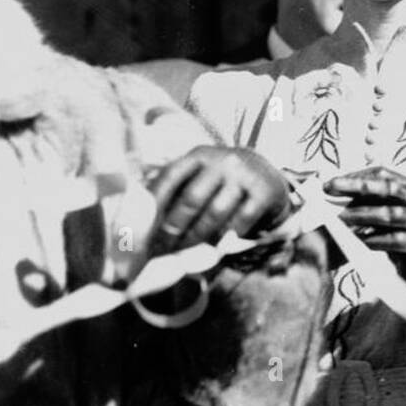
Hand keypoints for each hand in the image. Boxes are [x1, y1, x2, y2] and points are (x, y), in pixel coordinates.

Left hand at [148, 146, 290, 251]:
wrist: (266, 174)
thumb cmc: (221, 179)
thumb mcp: (200, 173)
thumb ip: (175, 187)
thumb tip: (140, 215)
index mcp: (199, 155)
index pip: (171, 175)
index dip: (154, 201)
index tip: (142, 224)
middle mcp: (222, 161)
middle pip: (192, 198)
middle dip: (173, 227)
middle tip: (161, 247)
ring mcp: (244, 176)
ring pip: (215, 213)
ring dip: (197, 236)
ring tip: (185, 249)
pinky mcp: (263, 192)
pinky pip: (240, 221)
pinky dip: (227, 235)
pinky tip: (217, 243)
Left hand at [324, 166, 405, 335]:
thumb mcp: (402, 211)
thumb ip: (382, 195)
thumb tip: (349, 179)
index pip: (386, 174)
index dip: (358, 175)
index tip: (334, 181)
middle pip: (388, 188)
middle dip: (355, 186)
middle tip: (330, 188)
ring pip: (388, 214)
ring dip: (359, 214)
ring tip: (338, 217)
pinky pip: (390, 241)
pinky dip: (371, 239)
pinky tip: (356, 240)